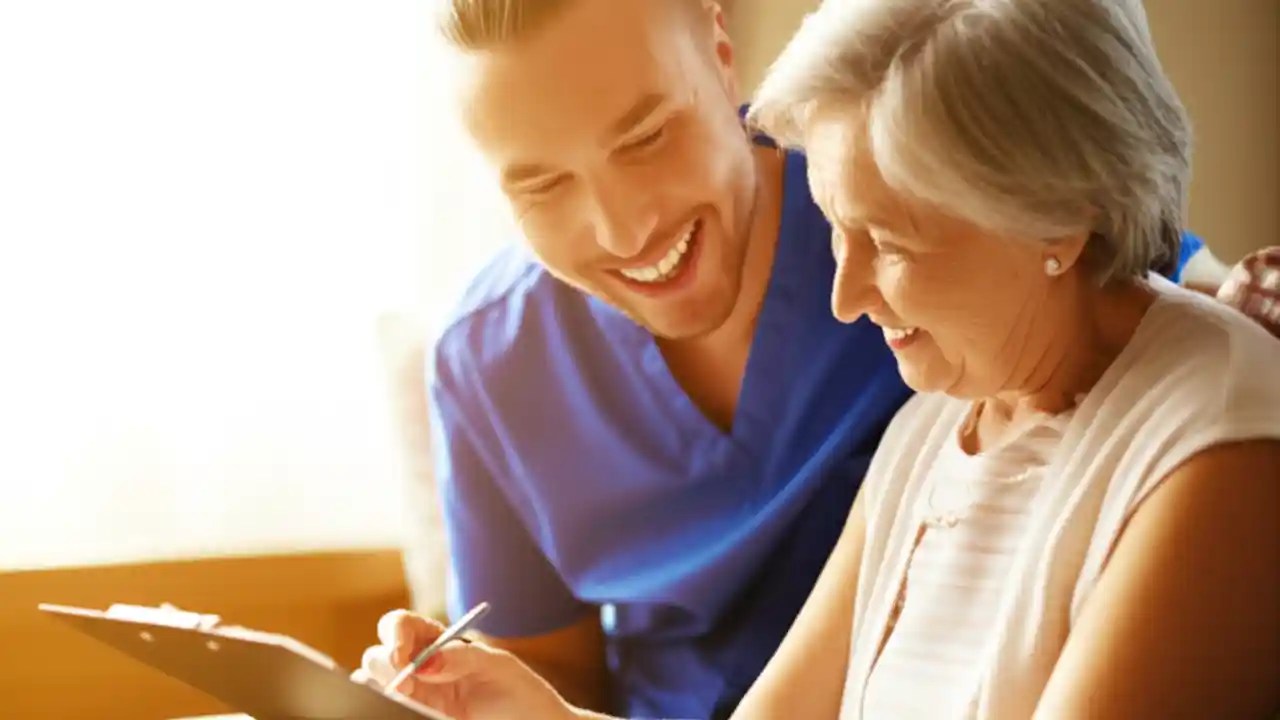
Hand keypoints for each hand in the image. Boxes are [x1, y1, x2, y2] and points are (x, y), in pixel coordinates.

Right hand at [354, 609, 579, 719]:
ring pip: (374, 685)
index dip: (395, 632)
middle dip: (383, 664)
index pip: (402, 625)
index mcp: (439, 642)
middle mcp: (421, 668)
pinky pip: (387, 709)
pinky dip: (382, 706)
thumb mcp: (498, 666)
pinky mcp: (417, 715)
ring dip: (377, 687)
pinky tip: (398, 708)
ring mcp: (417, 697)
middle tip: (403, 684)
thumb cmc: (521, 693)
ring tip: (400, 698)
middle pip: (379, 655)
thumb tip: (426, 662)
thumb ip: (463, 658)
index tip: (402, 651)